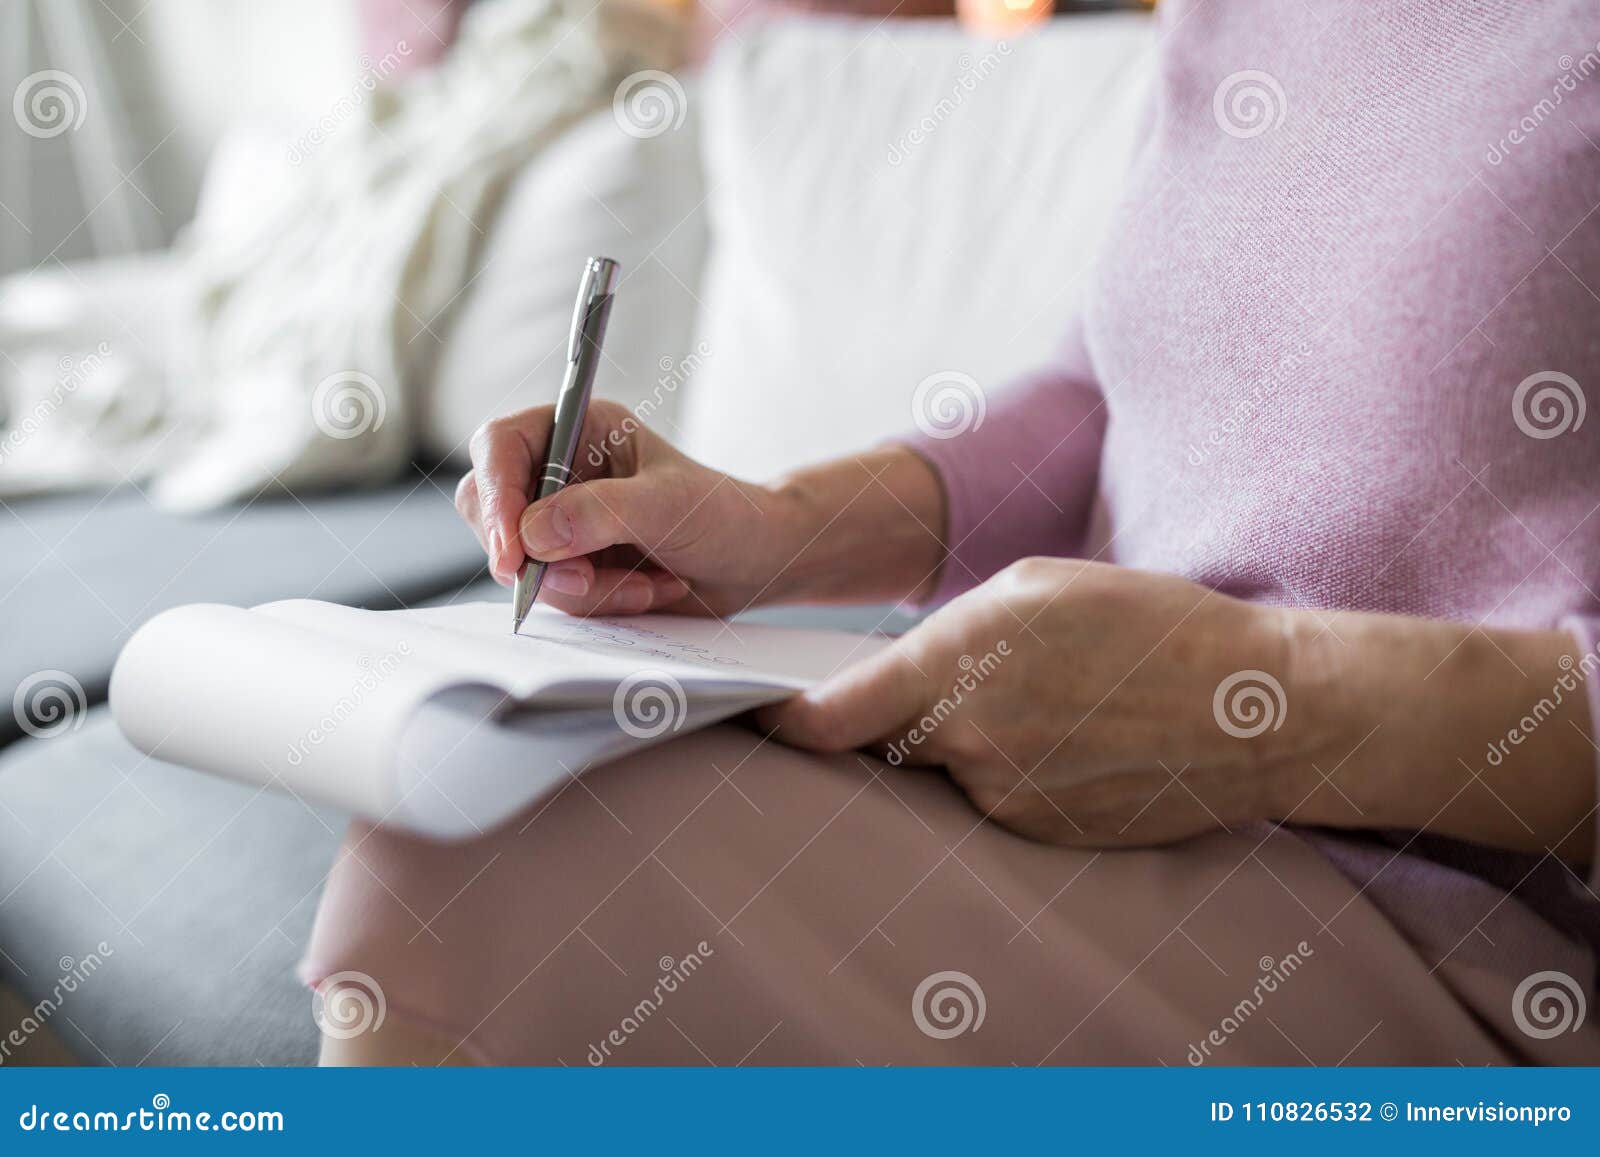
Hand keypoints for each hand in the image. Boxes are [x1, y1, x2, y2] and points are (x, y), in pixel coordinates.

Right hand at [457, 402, 948, 616]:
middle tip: (582, 580)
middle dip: (532, 556)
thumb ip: (600, 513)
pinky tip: (648, 591)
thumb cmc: (725, 516)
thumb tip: (534, 533)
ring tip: (649, 580)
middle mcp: (560, 473)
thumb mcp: (667, 506)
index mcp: (578, 429)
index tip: (514, 553)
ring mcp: (561, 524)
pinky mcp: (571, 568)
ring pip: (523, 565)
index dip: (496, 497)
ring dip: (586, 588)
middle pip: (490, 508)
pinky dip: (602, 604)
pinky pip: (554, 597)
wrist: (758, 564)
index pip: (500, 446)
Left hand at [760, 557, 1300, 845]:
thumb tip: (889, 679)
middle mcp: (970, 746)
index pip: (831, 718)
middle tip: (945, 685)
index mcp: (956, 667)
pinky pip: (996, 803)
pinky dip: (1010, 775)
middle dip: (895, 719)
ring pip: (948, 774)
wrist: (1255, 711)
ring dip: (965, 744)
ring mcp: (1008, 803)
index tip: (757, 712)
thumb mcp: (1033, 587)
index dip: (782, 721)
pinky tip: (1070, 741)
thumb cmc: (1147, 625)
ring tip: (1045, 702)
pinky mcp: (1044, 840)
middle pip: (888, 745)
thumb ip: (944, 635)